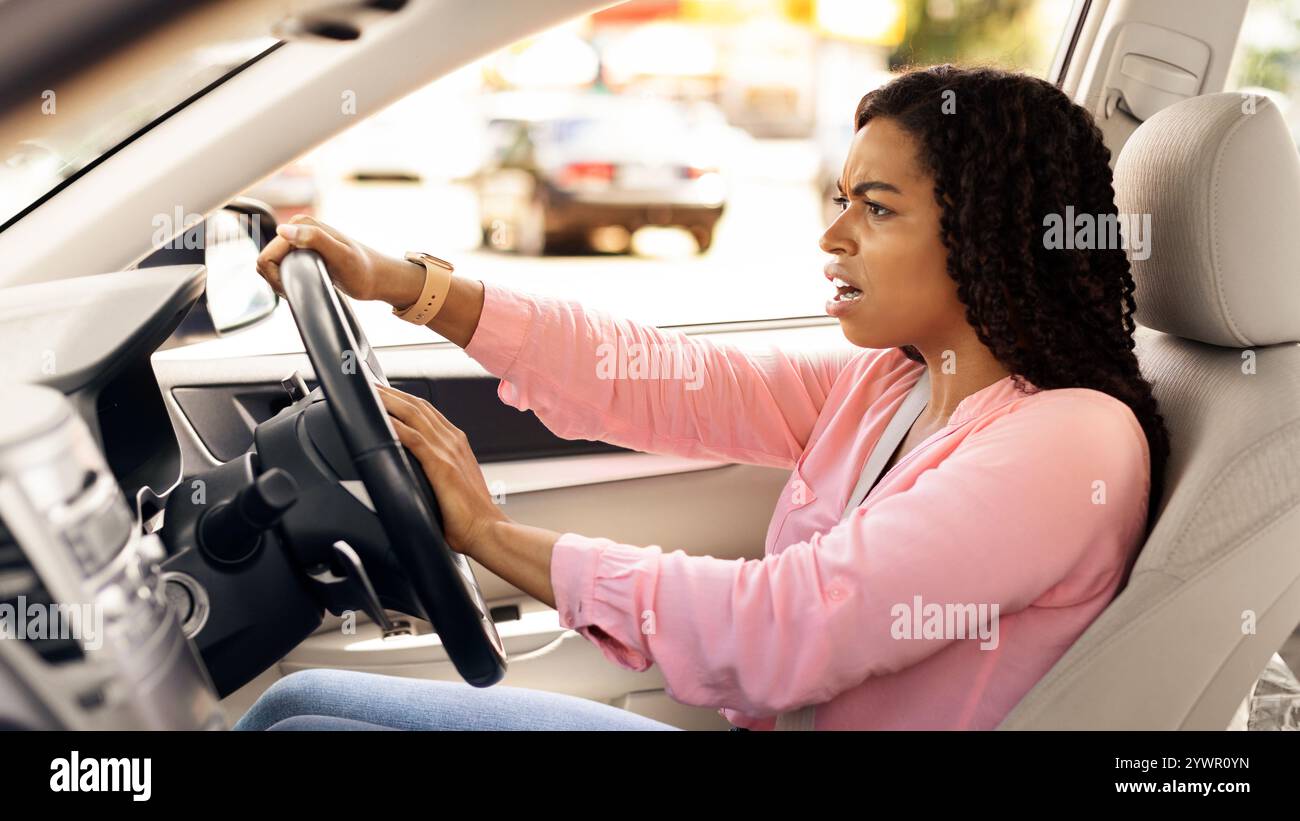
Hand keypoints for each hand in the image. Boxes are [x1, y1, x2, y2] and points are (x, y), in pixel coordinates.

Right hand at [255, 215, 423, 306]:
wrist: (378, 278)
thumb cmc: (363, 271)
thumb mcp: (341, 256)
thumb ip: (314, 239)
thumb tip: (283, 230)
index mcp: (301, 225)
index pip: (267, 256)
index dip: (277, 278)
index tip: (298, 287)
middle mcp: (298, 229)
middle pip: (266, 262)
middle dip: (278, 281)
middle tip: (302, 289)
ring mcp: (299, 241)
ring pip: (272, 267)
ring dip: (281, 282)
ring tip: (305, 286)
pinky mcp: (303, 254)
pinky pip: (281, 268)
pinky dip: (286, 281)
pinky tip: (304, 285)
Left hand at [376, 384, 507, 557]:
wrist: (487, 530)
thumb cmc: (469, 517)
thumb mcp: (451, 485)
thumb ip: (436, 472)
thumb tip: (414, 475)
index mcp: (456, 443)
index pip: (426, 410)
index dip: (403, 398)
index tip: (383, 392)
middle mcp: (453, 440)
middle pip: (417, 405)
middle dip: (390, 392)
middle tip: (367, 384)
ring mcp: (448, 450)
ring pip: (413, 414)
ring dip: (388, 400)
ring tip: (367, 391)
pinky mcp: (441, 466)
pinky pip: (413, 438)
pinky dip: (394, 425)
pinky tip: (378, 418)